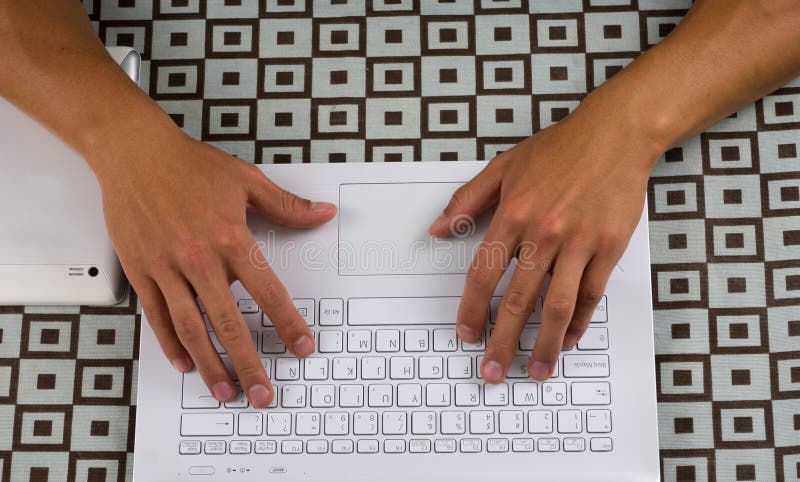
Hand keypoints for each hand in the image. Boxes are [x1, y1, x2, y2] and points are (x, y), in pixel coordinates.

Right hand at [97, 132, 335, 406]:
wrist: (134, 152)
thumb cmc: (189, 164)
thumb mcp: (246, 180)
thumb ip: (287, 206)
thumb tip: (322, 214)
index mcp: (230, 237)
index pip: (267, 290)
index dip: (287, 322)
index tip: (302, 346)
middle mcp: (198, 257)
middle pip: (228, 321)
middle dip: (248, 362)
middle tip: (262, 392)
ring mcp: (166, 267)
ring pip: (190, 327)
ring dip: (210, 364)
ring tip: (225, 391)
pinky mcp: (141, 270)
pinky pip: (156, 316)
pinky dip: (170, 343)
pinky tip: (185, 363)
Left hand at [429, 101, 659, 382]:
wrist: (616, 133)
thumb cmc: (560, 148)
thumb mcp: (504, 166)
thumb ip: (468, 200)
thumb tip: (438, 228)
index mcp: (513, 214)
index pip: (483, 274)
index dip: (472, 309)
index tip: (466, 334)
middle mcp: (544, 232)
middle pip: (518, 301)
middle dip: (502, 342)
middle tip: (492, 372)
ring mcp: (579, 242)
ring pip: (558, 306)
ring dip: (545, 344)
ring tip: (535, 371)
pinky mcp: (609, 246)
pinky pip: (592, 293)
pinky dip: (581, 321)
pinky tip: (571, 338)